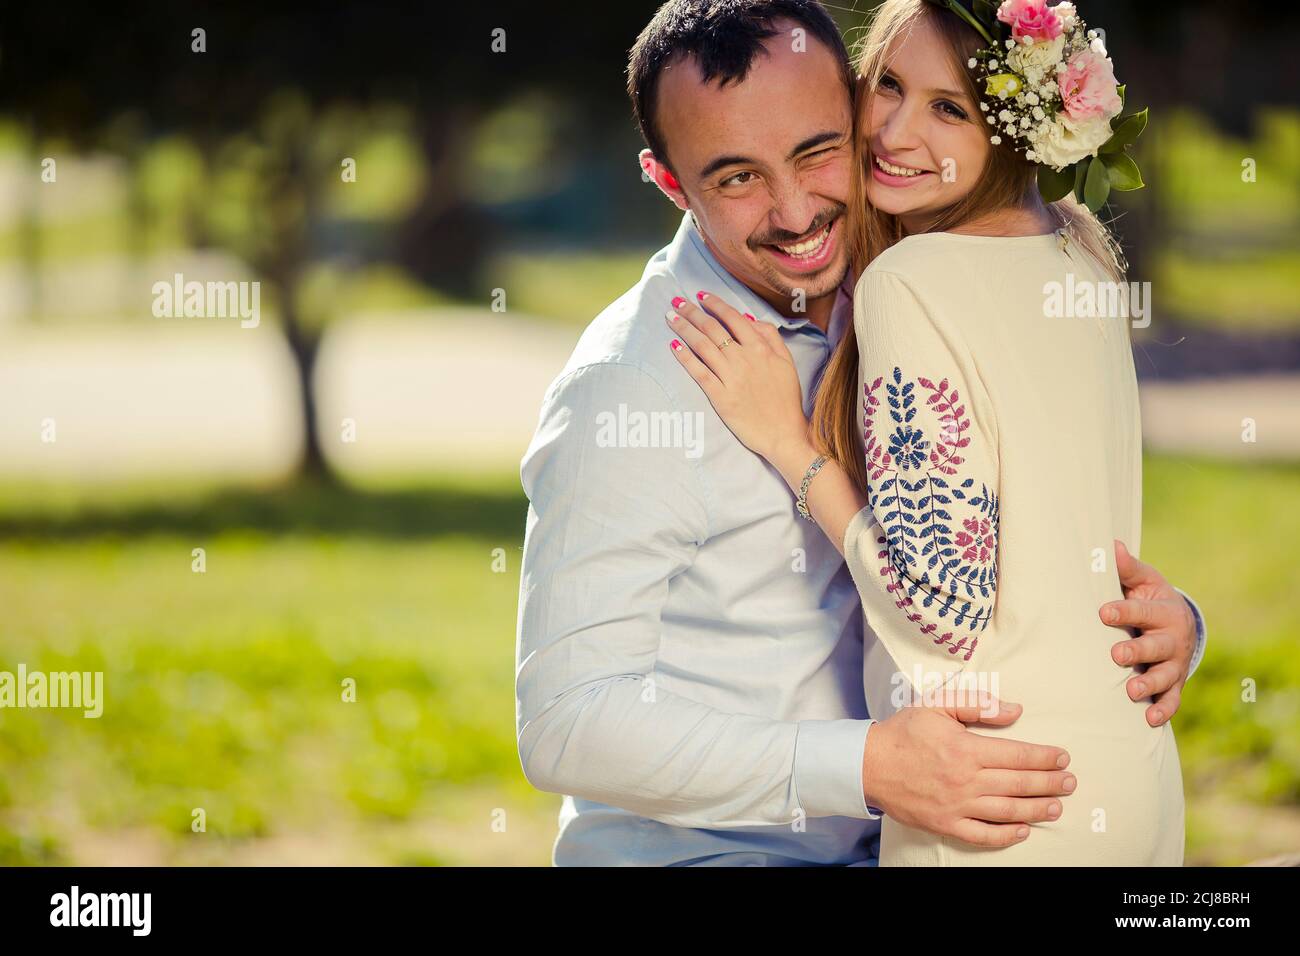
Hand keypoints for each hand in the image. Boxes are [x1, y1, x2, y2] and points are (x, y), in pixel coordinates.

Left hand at [665, 291, 813, 468]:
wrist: (784, 433)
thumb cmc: (786, 398)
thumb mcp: (786, 362)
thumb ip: (770, 337)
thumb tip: (748, 319)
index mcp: (761, 348)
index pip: (733, 318)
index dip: (714, 304)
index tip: (700, 295)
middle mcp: (744, 359)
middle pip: (713, 328)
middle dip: (692, 312)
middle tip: (676, 301)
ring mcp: (731, 378)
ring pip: (702, 346)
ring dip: (684, 328)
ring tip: (670, 317)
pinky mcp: (720, 397)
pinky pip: (699, 372)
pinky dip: (685, 357)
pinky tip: (674, 345)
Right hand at [862, 692, 1075, 847]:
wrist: (868, 764)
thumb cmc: (903, 732)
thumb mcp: (937, 705)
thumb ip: (977, 704)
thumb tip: (1015, 711)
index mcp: (966, 748)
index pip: (1017, 755)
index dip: (1044, 757)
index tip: (1062, 757)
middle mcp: (966, 780)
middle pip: (1019, 784)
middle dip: (1050, 783)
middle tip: (1070, 782)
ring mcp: (957, 805)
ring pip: (1007, 811)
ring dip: (1036, 809)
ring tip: (1056, 807)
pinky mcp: (946, 824)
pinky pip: (983, 834)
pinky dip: (1006, 835)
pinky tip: (1022, 830)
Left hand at [1099, 540, 1196, 726]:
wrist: (1178, 622)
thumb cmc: (1150, 598)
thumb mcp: (1144, 581)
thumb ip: (1126, 569)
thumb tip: (1110, 545)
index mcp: (1163, 610)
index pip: (1143, 611)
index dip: (1124, 611)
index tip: (1103, 612)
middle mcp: (1172, 638)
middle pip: (1156, 646)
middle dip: (1137, 651)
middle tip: (1116, 655)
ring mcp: (1174, 663)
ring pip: (1165, 676)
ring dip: (1149, 684)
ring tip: (1131, 691)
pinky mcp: (1174, 683)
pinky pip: (1172, 699)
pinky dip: (1163, 710)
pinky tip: (1150, 720)